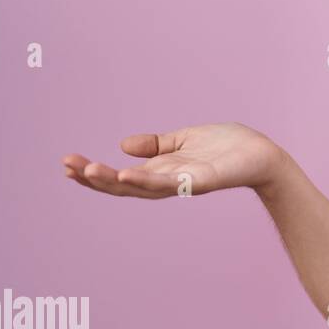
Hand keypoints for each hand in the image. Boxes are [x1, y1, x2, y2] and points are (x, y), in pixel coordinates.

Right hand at [61, 122, 287, 198]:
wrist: (262, 154)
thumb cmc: (226, 147)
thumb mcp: (183, 140)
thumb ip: (156, 145)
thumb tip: (123, 145)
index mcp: (162, 172)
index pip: (121, 178)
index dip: (94, 174)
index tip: (68, 164)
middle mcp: (169, 182)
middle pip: (123, 187)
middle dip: (94, 179)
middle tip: (66, 167)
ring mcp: (184, 184)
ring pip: (141, 187)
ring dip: (113, 181)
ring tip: (89, 171)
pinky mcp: (201, 181)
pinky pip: (170, 184)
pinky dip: (146, 180)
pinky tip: (125, 174)